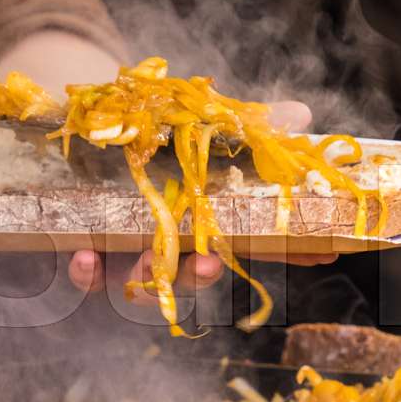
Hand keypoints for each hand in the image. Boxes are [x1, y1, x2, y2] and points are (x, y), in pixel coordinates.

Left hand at [67, 100, 338, 301]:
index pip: (248, 243)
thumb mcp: (194, 124)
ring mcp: (120, 254)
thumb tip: (301, 112)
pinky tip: (82, 256)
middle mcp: (163, 246)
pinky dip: (84, 275)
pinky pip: (82, 281)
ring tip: (143, 263)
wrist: (77, 128)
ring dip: (140, 284)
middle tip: (210, 265)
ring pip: (136, 289)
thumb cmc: (145, 134)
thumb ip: (241, 128)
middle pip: (191, 276)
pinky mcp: (78, 254)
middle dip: (201, 278)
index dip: (288, 252)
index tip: (323, 255)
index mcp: (196, 221)